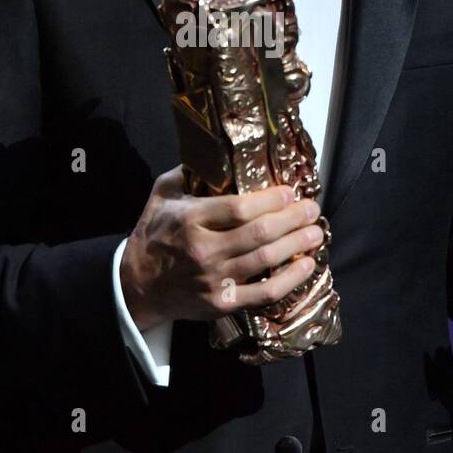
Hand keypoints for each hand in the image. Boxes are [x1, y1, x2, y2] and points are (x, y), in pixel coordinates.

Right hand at [119, 165, 323, 331]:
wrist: (137, 286)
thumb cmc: (154, 234)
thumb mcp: (162, 195)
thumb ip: (186, 172)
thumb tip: (217, 150)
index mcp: (190, 220)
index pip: (238, 208)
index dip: (271, 200)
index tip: (290, 192)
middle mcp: (204, 250)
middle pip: (260, 233)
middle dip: (293, 219)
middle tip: (312, 209)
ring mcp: (214, 279)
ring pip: (266, 260)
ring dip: (297, 245)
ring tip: (316, 232)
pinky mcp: (223, 303)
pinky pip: (265, 293)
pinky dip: (291, 280)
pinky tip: (307, 265)